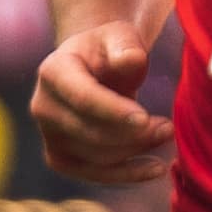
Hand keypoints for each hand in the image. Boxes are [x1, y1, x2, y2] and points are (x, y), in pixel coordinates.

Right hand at [30, 21, 171, 188]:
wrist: (94, 69)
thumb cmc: (110, 51)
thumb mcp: (120, 37)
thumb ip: (126, 46)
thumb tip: (132, 59)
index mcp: (53, 72)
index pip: (82, 98)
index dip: (113, 111)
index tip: (145, 118)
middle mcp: (43, 106)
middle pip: (89, 132)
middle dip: (132, 134)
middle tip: (168, 127)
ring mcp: (49, 135)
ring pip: (95, 156)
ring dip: (136, 150)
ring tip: (166, 133)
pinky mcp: (61, 159)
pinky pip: (95, 174)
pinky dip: (128, 174)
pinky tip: (156, 168)